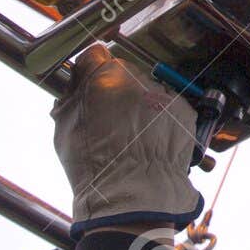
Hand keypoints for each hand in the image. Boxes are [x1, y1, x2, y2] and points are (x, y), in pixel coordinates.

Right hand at [53, 46, 201, 235]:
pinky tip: (150, 139)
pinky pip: (168, 104)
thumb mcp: (64, 131)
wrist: (134, 194)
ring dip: (139, 102)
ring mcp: (163, 95)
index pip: (94, 55)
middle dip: (114, 87)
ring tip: (131, 134)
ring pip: (147, 88)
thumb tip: (75, 82)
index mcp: (102, 81)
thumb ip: (70, 98)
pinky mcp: (184, 110)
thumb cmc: (94, 167)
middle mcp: (136, 81)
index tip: (87, 82)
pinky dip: (160, 116)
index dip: (89, 69)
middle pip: (122, 71)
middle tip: (109, 116)